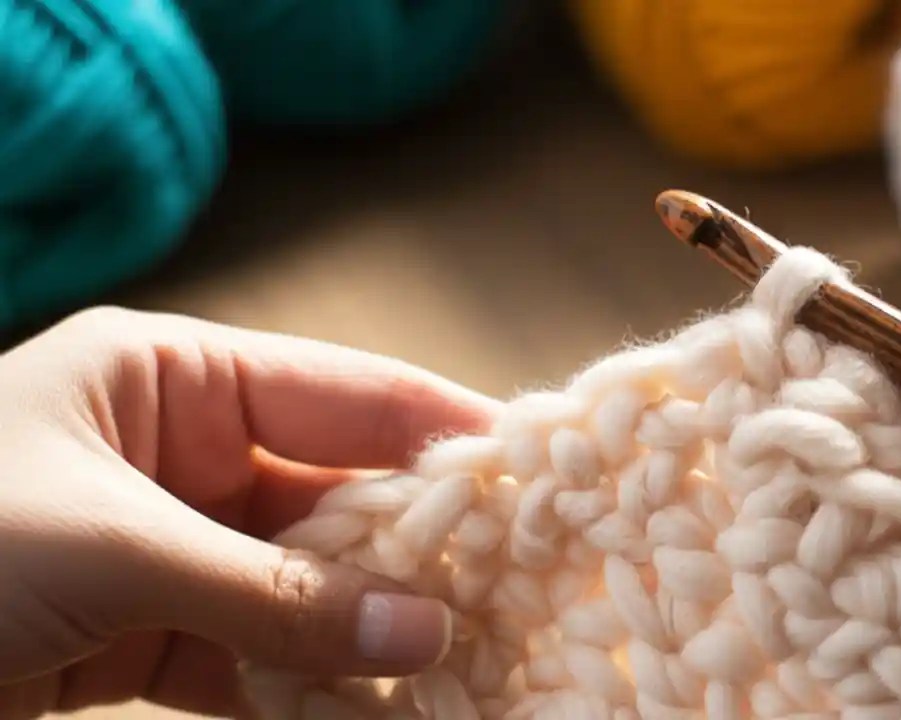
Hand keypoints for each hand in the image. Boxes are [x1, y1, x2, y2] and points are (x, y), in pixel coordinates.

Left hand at [0, 307, 497, 717]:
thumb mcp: (112, 551)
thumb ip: (274, 595)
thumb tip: (425, 632)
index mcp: (168, 378)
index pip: (342, 394)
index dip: (441, 430)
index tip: (532, 468)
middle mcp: (177, 454)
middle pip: (333, 497)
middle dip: (416, 549)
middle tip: (515, 585)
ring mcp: (163, 548)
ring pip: (299, 586)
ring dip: (367, 630)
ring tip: (462, 659)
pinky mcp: (137, 634)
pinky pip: (249, 656)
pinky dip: (305, 689)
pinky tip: (374, 709)